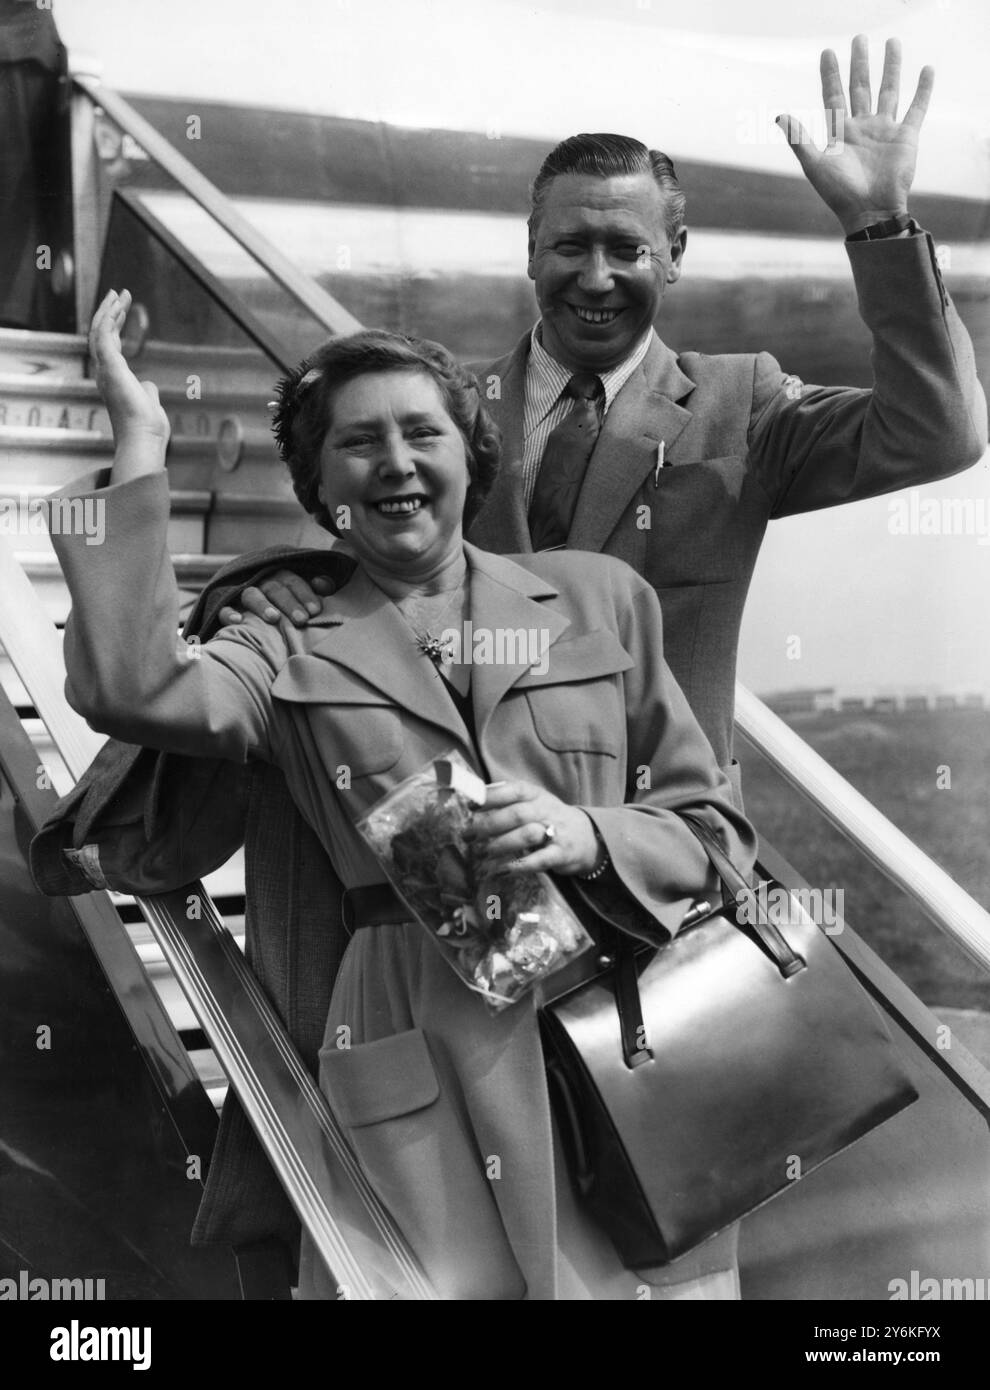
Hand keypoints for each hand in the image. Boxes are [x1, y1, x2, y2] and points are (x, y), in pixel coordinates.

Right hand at [89, 289, 169, 471]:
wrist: (145, 438)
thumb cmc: (148, 426)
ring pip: (99, 332)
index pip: (110, 344)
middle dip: (109, 311)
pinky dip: (108, 319)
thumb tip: (149, 384)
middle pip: (101, 334)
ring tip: (119, 294)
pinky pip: (103, 336)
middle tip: (118, 293)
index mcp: (113, 378)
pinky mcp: (110, 367)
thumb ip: (146, 389)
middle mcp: (105, 372)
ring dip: (109, 310)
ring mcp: (105, 370)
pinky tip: (116, 306)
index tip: (122, 307)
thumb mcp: (148, 401)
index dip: (114, 324)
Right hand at [217, 569, 335, 626]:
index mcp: (278, 576)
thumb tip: (326, 585)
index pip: (292, 580)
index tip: (315, 610)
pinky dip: (229, 613)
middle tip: (302, 620)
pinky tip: (237, 621)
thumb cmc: (283, 603)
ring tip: (274, 618)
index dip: (305, 593)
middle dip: (289, 603)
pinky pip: (224, 608)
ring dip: (262, 605)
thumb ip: (314, 587)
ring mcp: (241, 593)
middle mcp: (260, 581)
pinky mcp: (224, 606)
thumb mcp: (298, 592)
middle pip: (274, 587)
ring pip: (251, 594)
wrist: (242, 609)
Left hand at [464, 780, 602, 877]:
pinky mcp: (561, 854)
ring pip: (527, 835)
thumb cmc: (548, 818)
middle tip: (468, 835)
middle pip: (516, 814)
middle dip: (488, 825)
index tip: (469, 805)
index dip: (490, 797)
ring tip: (482, 853)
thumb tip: (471, 800)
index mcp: (536, 795)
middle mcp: (546, 810)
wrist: (587, 837)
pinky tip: (500, 871)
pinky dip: (518, 866)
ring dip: (501, 845)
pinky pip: (539, 860)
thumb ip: (507, 801)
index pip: (513, 790)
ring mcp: (555, 832)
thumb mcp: (533, 803)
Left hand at [777, 36, 932, 235]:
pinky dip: (923, 89)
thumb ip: (799, 138)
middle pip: (861, 87)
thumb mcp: (814, 164)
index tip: (827, 52)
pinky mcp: (906, 137)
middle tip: (858, 39)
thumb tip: (778, 116)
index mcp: (840, 133)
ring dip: (891, 67)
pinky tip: (927, 70)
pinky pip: (917, 108)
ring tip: (892, 42)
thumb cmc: (839, 193)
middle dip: (860, 63)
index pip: (834, 95)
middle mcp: (862, 128)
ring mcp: (885, 131)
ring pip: (889, 90)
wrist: (870, 212)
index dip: (830, 75)